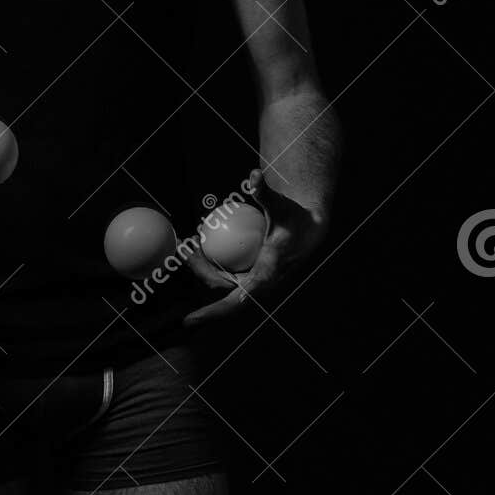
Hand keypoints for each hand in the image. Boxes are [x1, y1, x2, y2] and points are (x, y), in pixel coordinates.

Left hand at [182, 168, 327, 328]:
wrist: (310, 227)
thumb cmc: (295, 216)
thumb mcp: (281, 205)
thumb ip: (266, 192)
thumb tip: (254, 174)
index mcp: (266, 277)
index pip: (235, 301)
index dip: (212, 312)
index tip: (189, 320)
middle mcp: (259, 286)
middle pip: (218, 285)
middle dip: (197, 270)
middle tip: (185, 245)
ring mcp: (253, 282)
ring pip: (219, 279)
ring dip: (200, 264)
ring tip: (188, 242)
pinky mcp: (249, 276)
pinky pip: (223, 272)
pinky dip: (209, 260)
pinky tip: (198, 242)